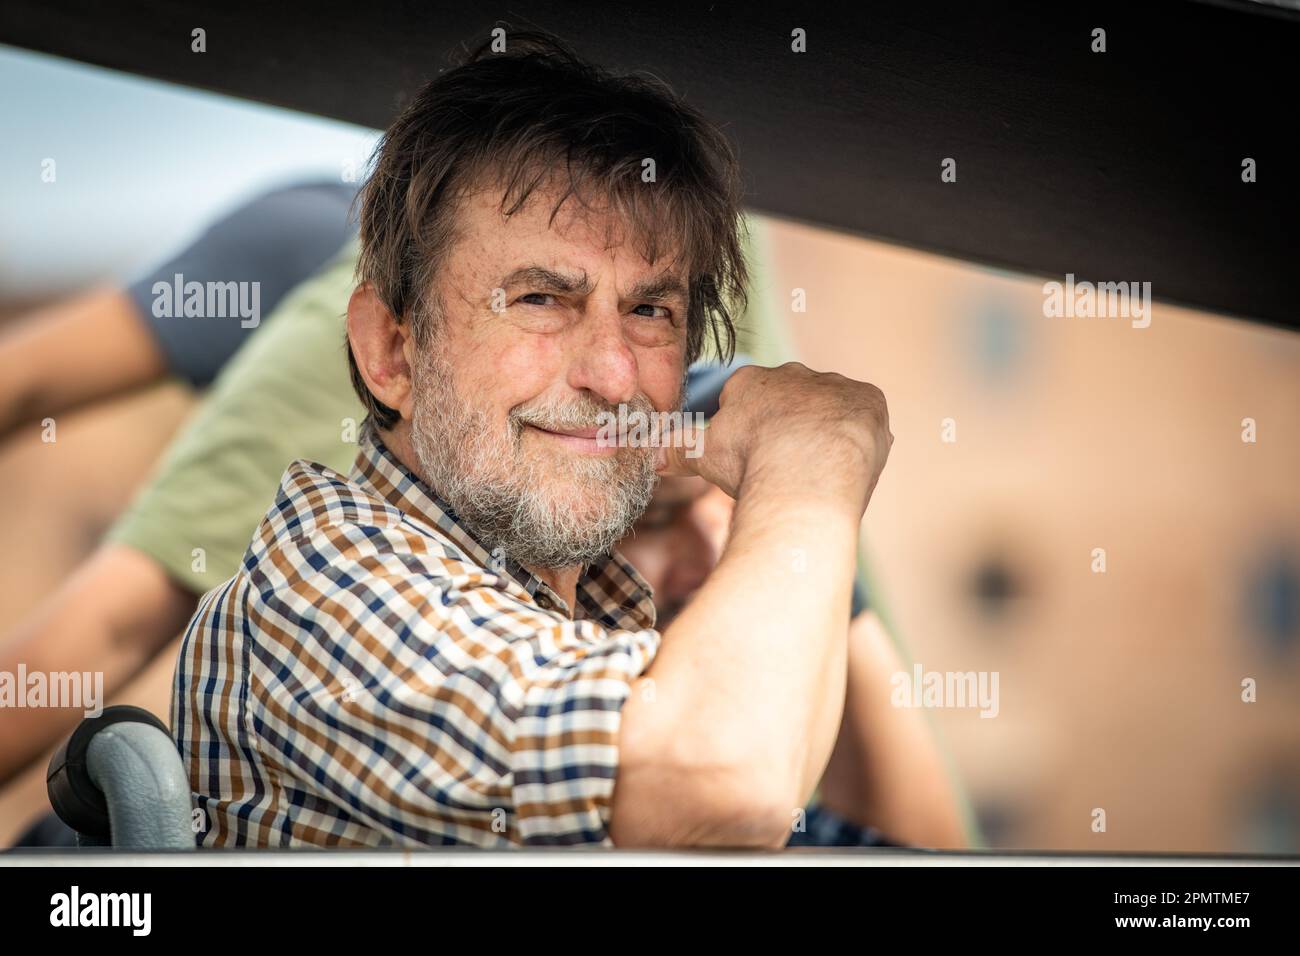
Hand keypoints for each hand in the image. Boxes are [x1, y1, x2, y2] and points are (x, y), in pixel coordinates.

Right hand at [658, 362, 891, 511]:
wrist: (805, 472)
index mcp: (750, 382)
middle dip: (788, 429)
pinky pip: (865, 416)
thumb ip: (673, 450)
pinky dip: (860, 436)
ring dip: (826, 433)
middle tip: (786, 467)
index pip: (746, 400)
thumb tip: (646, 453)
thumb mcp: (700, 456)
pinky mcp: (869, 399)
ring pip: (829, 409)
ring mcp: (833, 385)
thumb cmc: (749, 463)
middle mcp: (793, 374)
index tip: (752, 458)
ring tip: (819, 471)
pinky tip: (849, 462)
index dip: (748, 433)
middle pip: (790, 402)